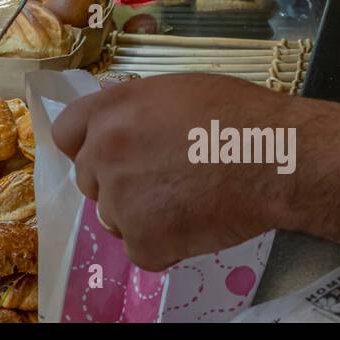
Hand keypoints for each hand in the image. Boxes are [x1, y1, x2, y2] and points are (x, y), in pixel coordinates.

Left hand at [51, 73, 300, 271]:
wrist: (272, 157)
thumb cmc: (237, 115)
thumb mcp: (174, 90)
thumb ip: (134, 108)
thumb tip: (119, 120)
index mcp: (110, 110)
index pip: (66, 134)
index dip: (88, 146)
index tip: (108, 155)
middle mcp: (103, 152)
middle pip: (89, 179)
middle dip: (118, 182)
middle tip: (162, 180)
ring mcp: (119, 199)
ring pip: (114, 216)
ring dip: (141, 215)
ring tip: (187, 200)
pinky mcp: (142, 240)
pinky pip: (142, 249)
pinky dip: (166, 245)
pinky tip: (197, 222)